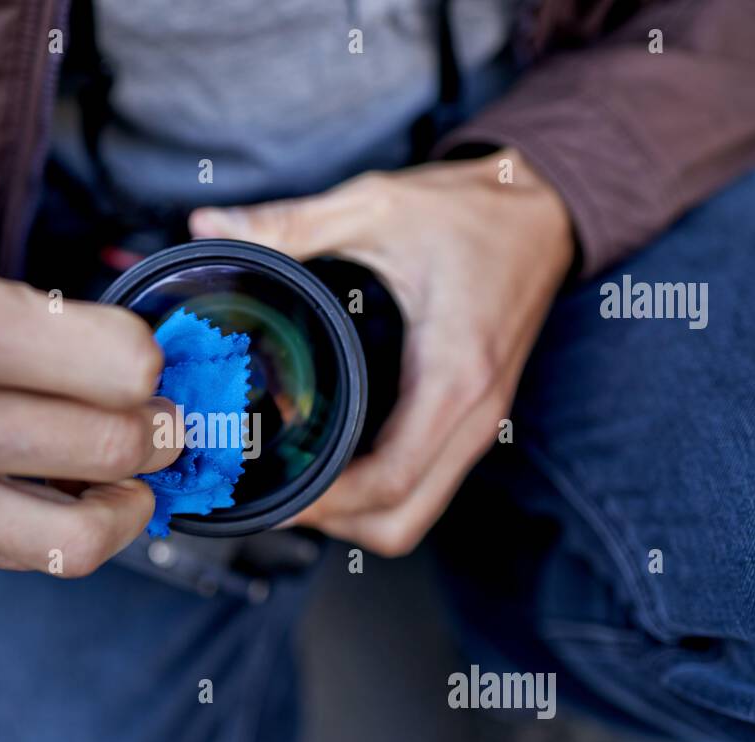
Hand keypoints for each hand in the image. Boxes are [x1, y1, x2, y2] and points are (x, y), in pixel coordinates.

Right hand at [0, 198, 178, 573]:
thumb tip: (118, 365)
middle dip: (161, 433)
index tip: (152, 361)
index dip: (153, 363)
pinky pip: (12, 555)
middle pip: (112, 449)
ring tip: (130, 480)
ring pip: (76, 538)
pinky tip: (65, 497)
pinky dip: (60, 529)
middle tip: (165, 421)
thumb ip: (27, 318)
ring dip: (129, 506)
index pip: (119, 367)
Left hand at [189, 148, 573, 555]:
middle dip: (332, 524)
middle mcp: (474, 415)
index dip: (323, 506)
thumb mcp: (377, 205)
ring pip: (414, 513)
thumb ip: (291, 222)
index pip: (387, 482)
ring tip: (297, 486)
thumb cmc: (474, 211)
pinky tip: (336, 464)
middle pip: (401, 522)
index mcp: (453, 376)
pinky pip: (425, 485)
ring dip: (356, 516)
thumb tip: (211, 223)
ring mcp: (480, 424)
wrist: (543, 208)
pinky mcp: (475, 420)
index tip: (269, 496)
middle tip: (272, 498)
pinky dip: (379, 495)